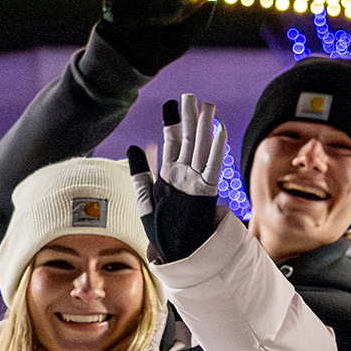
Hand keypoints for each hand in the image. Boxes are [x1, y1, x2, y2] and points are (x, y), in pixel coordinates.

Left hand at [126, 95, 226, 263]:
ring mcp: (196, 182)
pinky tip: (218, 131)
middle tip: (190, 96)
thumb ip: (140, 174)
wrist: (176, 254)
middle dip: (189, 119)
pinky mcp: (206, 192)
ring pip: (201, 149)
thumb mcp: (145, 200)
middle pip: (188, 141)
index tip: (171, 103)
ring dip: (204, 127)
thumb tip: (132, 147)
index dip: (172, 122)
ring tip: (207, 106)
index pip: (172, 143)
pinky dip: (216, 150)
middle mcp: (184, 176)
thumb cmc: (162, 231)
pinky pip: (212, 167)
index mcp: (169, 176)